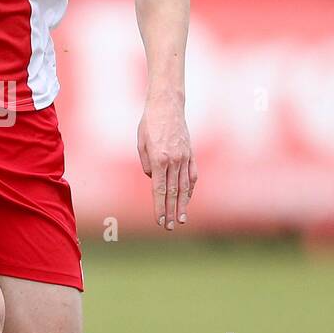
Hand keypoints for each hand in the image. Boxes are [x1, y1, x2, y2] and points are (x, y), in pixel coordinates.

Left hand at [137, 96, 196, 230]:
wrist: (168, 105)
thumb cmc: (149, 124)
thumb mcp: (141, 144)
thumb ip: (147, 164)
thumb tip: (154, 179)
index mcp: (159, 159)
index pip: (160, 190)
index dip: (160, 207)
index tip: (159, 221)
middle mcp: (174, 160)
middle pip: (173, 192)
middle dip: (171, 212)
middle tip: (170, 227)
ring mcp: (185, 157)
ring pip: (184, 186)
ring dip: (183, 205)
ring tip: (182, 219)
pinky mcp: (191, 154)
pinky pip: (192, 175)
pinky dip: (191, 189)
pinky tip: (188, 199)